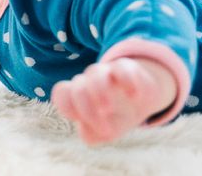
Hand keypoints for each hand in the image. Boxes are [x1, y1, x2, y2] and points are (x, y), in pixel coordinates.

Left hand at [50, 57, 175, 144]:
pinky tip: (133, 96)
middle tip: (105, 130)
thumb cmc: (114, 118)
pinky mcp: (125, 67)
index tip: (81, 122)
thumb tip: (85, 128)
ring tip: (108, 109)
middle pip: (78, 88)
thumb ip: (90, 134)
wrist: (139, 101)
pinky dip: (126, 80)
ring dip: (100, 91)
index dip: (67, 107)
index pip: (62, 94)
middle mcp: (88, 81)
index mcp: (77, 96)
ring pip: (95, 73)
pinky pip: (121, 67)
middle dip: (87, 109)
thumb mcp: (103, 132)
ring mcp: (105, 72)